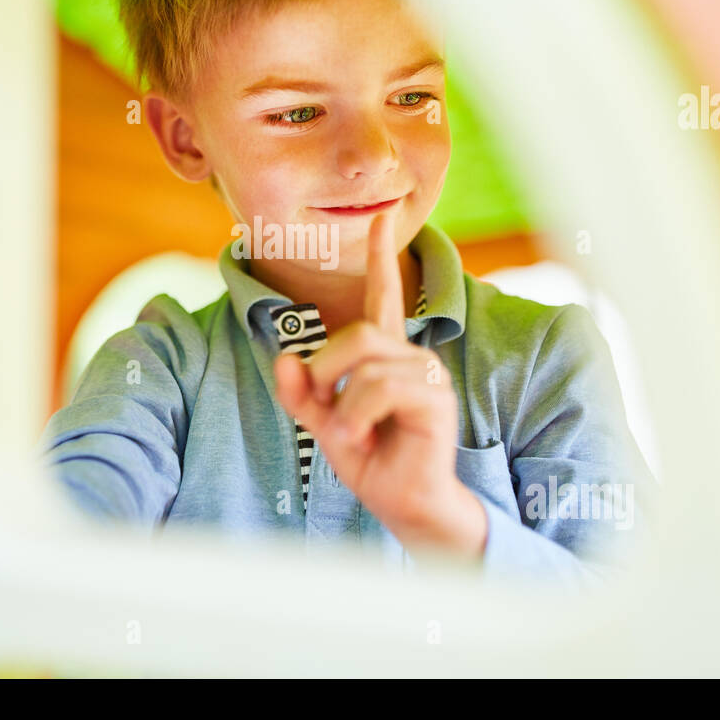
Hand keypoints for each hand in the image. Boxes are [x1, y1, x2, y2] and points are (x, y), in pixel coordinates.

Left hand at [273, 212, 485, 558]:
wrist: (405, 503)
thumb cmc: (372, 460)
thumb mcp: (324, 423)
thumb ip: (301, 394)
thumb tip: (284, 360)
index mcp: (386, 357)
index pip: (385, 295)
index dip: (381, 256)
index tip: (383, 216)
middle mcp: (410, 358)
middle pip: (359, 332)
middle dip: (325, 366)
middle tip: (318, 402)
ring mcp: (427, 376)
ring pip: (367, 361)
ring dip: (340, 399)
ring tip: (345, 431)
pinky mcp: (435, 399)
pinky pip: (381, 387)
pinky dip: (356, 414)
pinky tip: (359, 437)